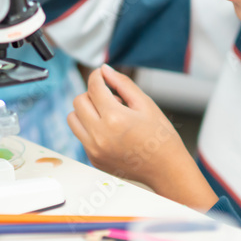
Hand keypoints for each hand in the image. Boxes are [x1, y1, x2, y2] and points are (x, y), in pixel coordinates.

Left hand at [68, 65, 217, 209]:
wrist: (167, 170)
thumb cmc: (161, 138)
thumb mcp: (146, 104)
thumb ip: (123, 83)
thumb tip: (104, 70)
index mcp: (115, 118)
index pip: (94, 87)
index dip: (96, 76)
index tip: (101, 74)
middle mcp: (100, 136)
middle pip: (78, 101)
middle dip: (91, 94)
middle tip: (110, 98)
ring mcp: (94, 150)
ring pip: (73, 119)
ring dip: (85, 111)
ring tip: (107, 115)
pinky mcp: (93, 159)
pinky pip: (81, 136)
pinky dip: (90, 128)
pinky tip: (111, 132)